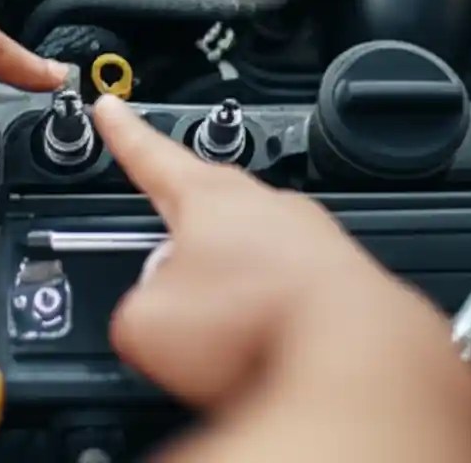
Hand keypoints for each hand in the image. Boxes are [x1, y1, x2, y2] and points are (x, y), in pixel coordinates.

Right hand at [92, 95, 470, 461]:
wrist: (357, 362)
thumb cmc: (257, 329)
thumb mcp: (146, 321)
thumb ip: (137, 300)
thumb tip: (156, 312)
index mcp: (209, 198)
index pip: (152, 153)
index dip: (126, 132)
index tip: (114, 108)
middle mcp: (268, 207)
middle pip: (208, 216)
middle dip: (186, 251)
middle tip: (172, 291)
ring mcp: (313, 241)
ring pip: (252, 263)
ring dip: (235, 297)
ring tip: (229, 346)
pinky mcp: (346, 282)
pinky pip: (291, 299)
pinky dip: (274, 325)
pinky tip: (269, 354)